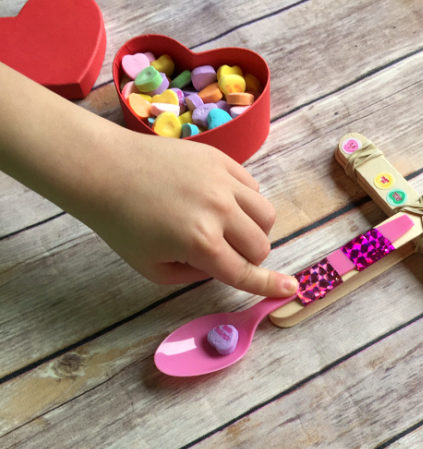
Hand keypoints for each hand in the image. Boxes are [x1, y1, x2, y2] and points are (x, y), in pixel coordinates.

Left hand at [0, 62, 297, 297]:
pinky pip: (253, 187)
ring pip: (266, 214)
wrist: (104, 169)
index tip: (292, 289)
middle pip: (261, 244)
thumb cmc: (122, 225)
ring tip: (228, 227)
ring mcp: (222, 180)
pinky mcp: (221, 159)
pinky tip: (221, 202)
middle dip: (249, 257)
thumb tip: (223, 265)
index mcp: (200, 243)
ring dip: (254, 229)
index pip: (245, 272)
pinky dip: (245, 202)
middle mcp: (219, 210)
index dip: (269, 285)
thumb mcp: (154, 269)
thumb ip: (194, 275)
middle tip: (224, 253)